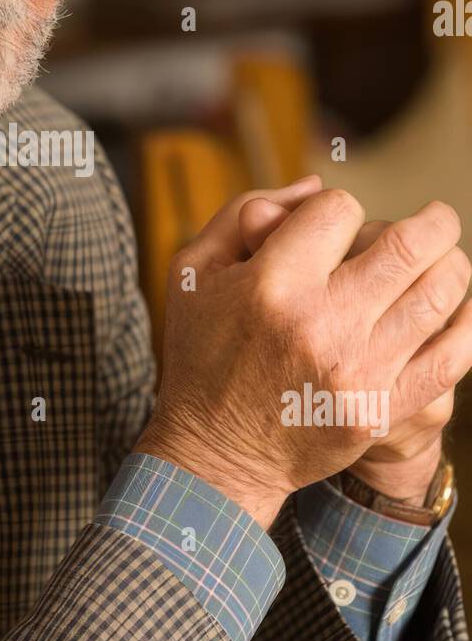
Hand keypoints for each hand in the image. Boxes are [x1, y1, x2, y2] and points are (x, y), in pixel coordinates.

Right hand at [137, 180, 471, 529]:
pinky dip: (467, 324)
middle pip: (408, 244)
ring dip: (451, 266)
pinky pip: (451, 358)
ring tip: (445, 262)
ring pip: (438, 294)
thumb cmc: (202, 352)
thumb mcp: (195, 272)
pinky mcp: (380, 411)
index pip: (341, 211)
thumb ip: (244, 213)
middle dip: (432, 222)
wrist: (213, 453)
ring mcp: (356, 371)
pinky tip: (460, 309)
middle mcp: (319, 323)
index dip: (342, 209)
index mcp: (271, 284)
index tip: (334, 229)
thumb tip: (316, 187)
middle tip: (436, 220)